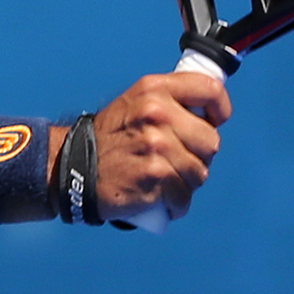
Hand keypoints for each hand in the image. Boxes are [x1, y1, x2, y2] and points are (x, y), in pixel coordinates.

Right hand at [91, 72, 229, 223]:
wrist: (73, 167)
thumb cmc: (109, 138)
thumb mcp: (135, 102)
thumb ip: (170, 101)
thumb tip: (209, 114)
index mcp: (154, 90)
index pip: (209, 88)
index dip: (219, 108)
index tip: (213, 121)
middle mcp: (157, 113)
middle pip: (211, 141)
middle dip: (197, 156)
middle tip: (173, 159)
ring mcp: (158, 145)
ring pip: (200, 173)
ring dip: (185, 183)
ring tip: (161, 179)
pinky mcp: (156, 176)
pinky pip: (184, 198)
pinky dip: (174, 204)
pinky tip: (158, 198)